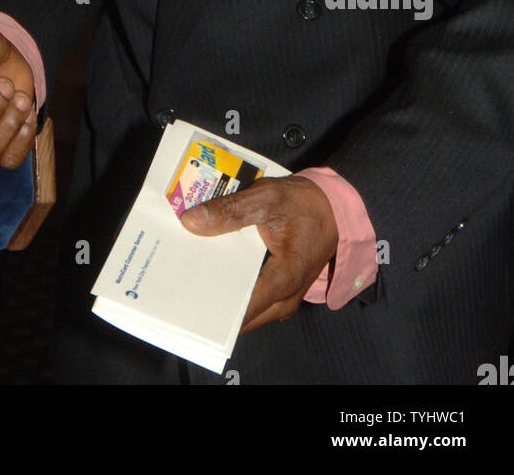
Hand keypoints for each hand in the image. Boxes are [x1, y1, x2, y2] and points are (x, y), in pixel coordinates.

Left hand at [180, 175, 337, 333]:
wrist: (335, 207)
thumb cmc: (305, 203)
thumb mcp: (269, 197)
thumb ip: (231, 211)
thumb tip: (190, 222)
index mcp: (284, 278)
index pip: (241, 306)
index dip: (210, 303)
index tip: (181, 295)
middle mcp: (285, 299)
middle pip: (241, 316)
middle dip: (211, 303)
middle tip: (178, 286)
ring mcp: (284, 299)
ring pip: (247, 313)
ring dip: (222, 298)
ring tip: (189, 279)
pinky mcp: (281, 292)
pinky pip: (253, 302)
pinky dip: (233, 291)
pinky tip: (211, 273)